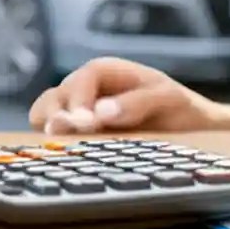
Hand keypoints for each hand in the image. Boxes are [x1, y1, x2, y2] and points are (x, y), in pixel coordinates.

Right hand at [28, 56, 221, 134]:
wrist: (185, 126)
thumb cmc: (176, 105)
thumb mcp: (166, 98)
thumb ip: (137, 103)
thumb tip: (100, 113)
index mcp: (105, 71)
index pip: (82, 80)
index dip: (79, 101)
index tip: (85, 124)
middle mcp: (85, 89)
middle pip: (53, 98)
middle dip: (56, 116)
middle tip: (65, 135)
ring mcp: (76, 111)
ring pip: (44, 115)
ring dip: (49, 129)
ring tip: (61, 147)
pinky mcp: (76, 134)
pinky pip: (53, 137)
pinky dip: (54, 144)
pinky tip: (67, 156)